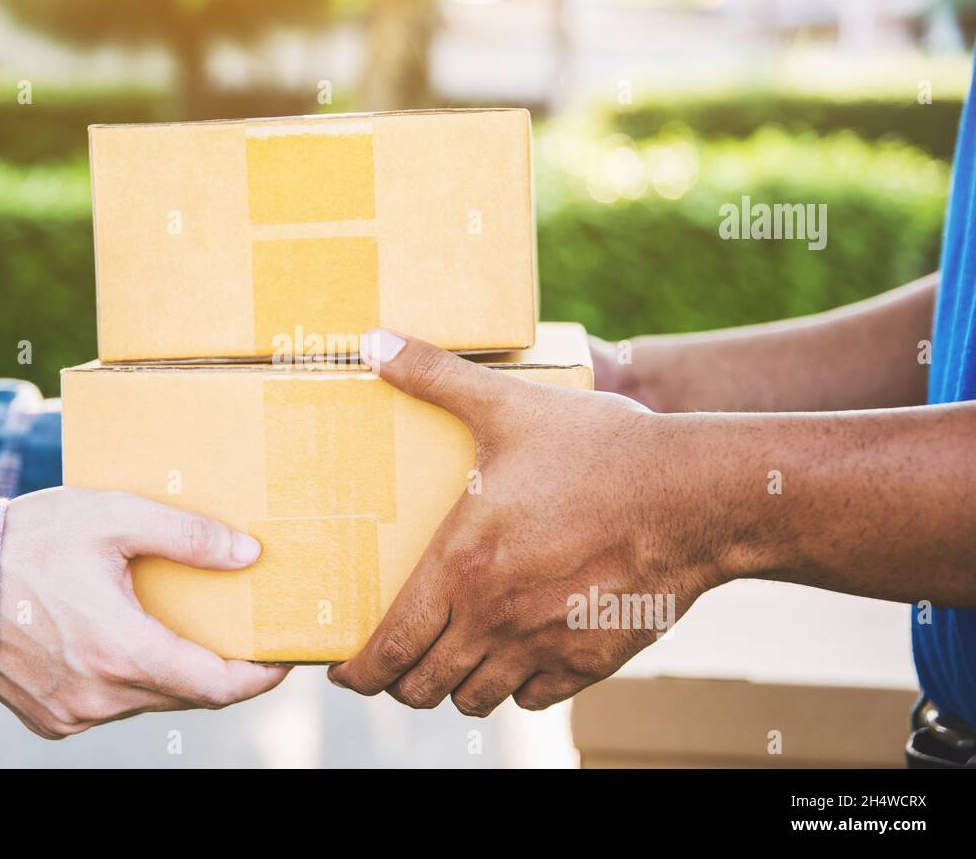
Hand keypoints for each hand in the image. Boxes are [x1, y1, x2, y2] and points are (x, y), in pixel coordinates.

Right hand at [0, 487, 288, 737]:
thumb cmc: (25, 542)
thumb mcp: (112, 517)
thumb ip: (187, 535)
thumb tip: (248, 554)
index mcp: (122, 652)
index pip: (217, 687)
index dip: (260, 677)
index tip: (284, 656)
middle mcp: (100, 696)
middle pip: (188, 695)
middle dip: (221, 669)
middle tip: (242, 632)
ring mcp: (72, 713)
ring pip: (150, 702)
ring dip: (173, 672)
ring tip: (185, 627)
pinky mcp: (50, 718)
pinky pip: (110, 706)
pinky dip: (130, 679)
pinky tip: (127, 639)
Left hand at [329, 331, 722, 715]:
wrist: (695, 496)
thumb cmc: (599, 449)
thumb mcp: (510, 403)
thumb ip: (434, 375)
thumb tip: (372, 339)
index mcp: (461, 564)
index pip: (388, 646)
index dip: (356, 670)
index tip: (341, 670)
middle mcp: (493, 618)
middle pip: (422, 686)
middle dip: (398, 681)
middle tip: (393, 663)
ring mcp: (542, 646)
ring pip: (474, 699)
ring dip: (453, 686)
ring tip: (450, 659)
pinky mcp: (590, 662)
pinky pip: (532, 698)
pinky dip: (513, 687)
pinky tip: (514, 657)